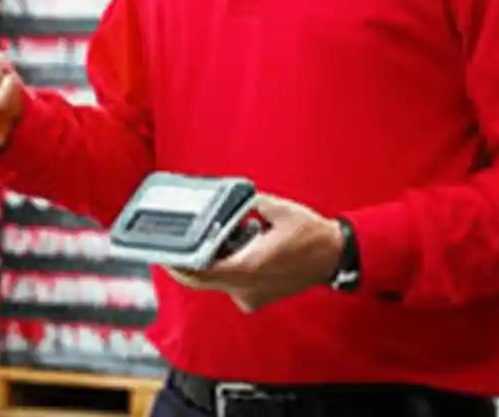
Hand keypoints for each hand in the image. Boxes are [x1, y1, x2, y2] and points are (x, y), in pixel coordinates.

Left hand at [168, 195, 344, 312]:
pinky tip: (234, 249)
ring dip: (208, 265)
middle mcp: (246, 287)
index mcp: (248, 267)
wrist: (335, 256)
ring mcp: (252, 296)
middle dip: (184, 265)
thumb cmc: (309, 234)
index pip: (200, 272)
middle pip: (201, 282)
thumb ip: (246, 203)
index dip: (177, 264)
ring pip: (216, 283)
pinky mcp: (258, 298)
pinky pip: (231, 284)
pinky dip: (226, 269)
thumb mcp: (276, 208)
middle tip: (170, 249)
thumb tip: (227, 199)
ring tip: (211, 240)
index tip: (163, 253)